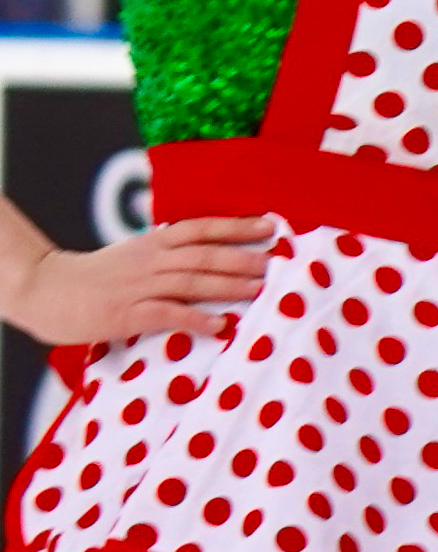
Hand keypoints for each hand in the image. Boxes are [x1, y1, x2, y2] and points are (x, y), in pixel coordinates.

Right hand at [1, 211, 269, 345]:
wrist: (48, 290)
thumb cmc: (99, 277)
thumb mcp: (136, 255)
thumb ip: (170, 255)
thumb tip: (214, 256)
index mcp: (153, 243)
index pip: (199, 228)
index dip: (234, 226)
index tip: (268, 225)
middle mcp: (150, 260)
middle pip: (202, 254)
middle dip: (241, 257)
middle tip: (275, 263)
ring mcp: (139, 286)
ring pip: (190, 282)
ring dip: (228, 285)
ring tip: (260, 289)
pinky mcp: (127, 313)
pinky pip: (167, 314)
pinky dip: (196, 319)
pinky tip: (221, 325)